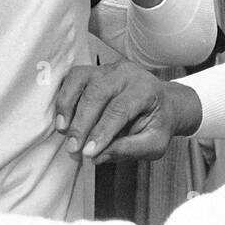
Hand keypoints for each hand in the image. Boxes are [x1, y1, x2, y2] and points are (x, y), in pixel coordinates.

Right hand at [53, 61, 201, 163]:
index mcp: (146, 89)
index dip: (102, 131)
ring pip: (81, 80)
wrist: (161, 104)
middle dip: (82, 123)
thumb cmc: (157, 124)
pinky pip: (73, 79)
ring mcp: (108, 68)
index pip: (120, 109)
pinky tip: (63, 120)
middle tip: (73, 149)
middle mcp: (126, 73)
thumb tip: (98, 156)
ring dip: (68, 107)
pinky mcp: (93, 71)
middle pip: (97, 93)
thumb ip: (130, 150)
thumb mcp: (154, 144)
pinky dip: (64, 98)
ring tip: (64, 132)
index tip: (88, 153)